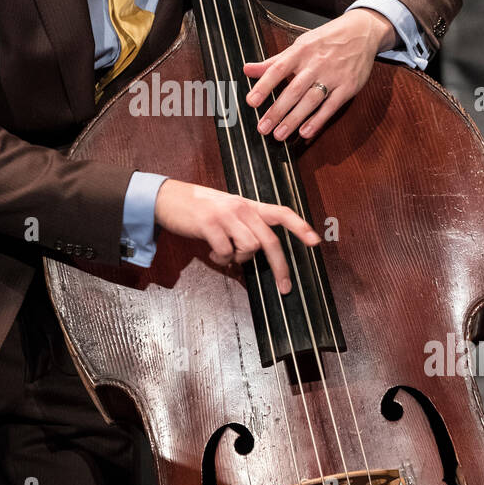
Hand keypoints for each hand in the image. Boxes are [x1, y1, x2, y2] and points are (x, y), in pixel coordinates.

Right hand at [154, 179, 320, 294]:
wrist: (168, 197)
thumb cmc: (198, 208)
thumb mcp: (226, 211)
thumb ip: (245, 226)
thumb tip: (257, 252)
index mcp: (248, 205)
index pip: (281, 212)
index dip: (300, 226)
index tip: (315, 242)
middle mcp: (240, 208)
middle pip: (270, 240)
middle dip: (281, 268)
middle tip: (285, 287)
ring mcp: (225, 216)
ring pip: (249, 248)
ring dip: (238, 259)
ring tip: (224, 253)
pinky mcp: (209, 225)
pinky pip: (225, 252)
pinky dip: (220, 258)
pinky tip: (210, 250)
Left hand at [243, 8, 393, 141]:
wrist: (362, 31)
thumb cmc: (327, 40)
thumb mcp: (299, 45)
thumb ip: (273, 61)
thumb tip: (247, 69)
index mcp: (301, 51)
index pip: (278, 69)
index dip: (263, 86)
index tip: (251, 101)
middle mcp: (316, 64)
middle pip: (293, 90)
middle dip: (277, 110)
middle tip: (262, 127)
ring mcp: (333, 76)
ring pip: (311, 101)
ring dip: (294, 119)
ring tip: (279, 135)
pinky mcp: (348, 87)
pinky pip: (331, 107)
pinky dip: (318, 120)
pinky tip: (305, 132)